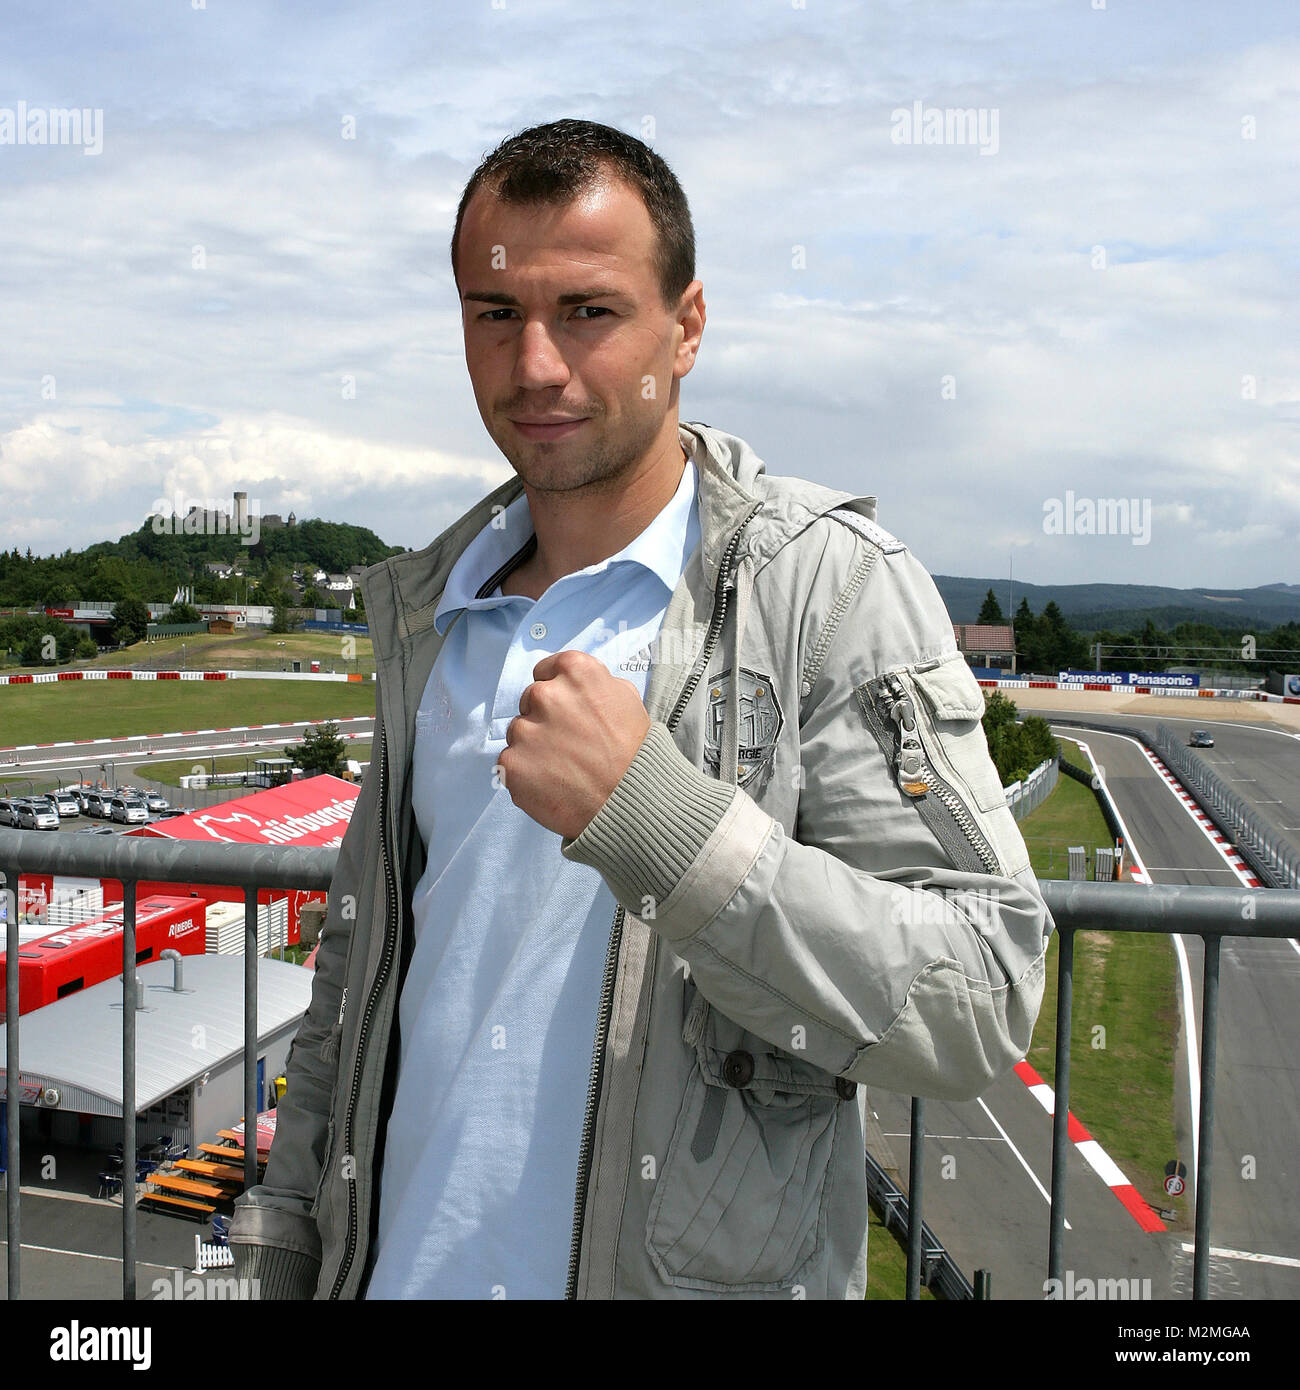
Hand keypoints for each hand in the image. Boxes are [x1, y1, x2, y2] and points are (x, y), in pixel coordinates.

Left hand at [497, 650, 652, 839]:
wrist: (631, 803)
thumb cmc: (635, 753)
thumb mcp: (628, 699)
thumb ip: (596, 683)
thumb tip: (575, 685)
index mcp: (576, 672)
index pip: (546, 670)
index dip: (557, 691)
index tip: (567, 709)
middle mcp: (546, 695)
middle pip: (530, 699)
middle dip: (545, 718)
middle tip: (570, 743)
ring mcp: (525, 730)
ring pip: (519, 731)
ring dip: (534, 745)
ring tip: (564, 767)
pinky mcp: (511, 763)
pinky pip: (510, 762)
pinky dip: (526, 773)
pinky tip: (552, 783)